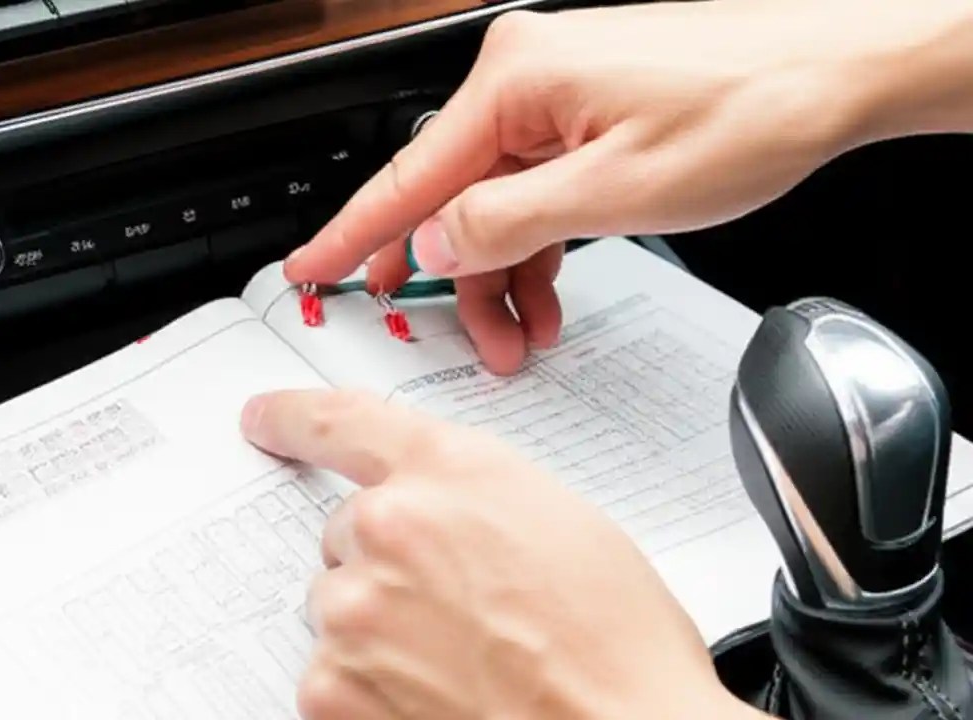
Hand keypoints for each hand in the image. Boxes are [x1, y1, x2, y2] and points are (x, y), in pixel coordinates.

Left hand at [240, 389, 764, 719]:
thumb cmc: (612, 640)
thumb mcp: (555, 518)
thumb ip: (469, 494)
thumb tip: (427, 510)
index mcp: (445, 469)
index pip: (340, 420)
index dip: (292, 416)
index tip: (263, 418)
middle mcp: (388, 527)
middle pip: (346, 534)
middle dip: (387, 563)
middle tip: (457, 605)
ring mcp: (354, 610)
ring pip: (338, 606)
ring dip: (377, 627)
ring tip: (459, 658)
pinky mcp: (333, 687)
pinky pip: (328, 672)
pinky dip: (366, 688)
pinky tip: (433, 695)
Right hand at [282, 0, 970, 373]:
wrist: (838, 74)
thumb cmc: (751, 107)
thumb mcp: (617, 193)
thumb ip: (508, 222)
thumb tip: (437, 244)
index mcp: (515, 82)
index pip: (407, 176)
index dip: (353, 236)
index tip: (309, 270)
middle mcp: (524, 79)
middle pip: (450, 196)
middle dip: (454, 279)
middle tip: (457, 337)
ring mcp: (556, 95)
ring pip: (494, 203)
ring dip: (504, 274)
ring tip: (523, 335)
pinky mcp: (584, 114)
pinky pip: (535, 190)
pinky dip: (537, 246)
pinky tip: (548, 295)